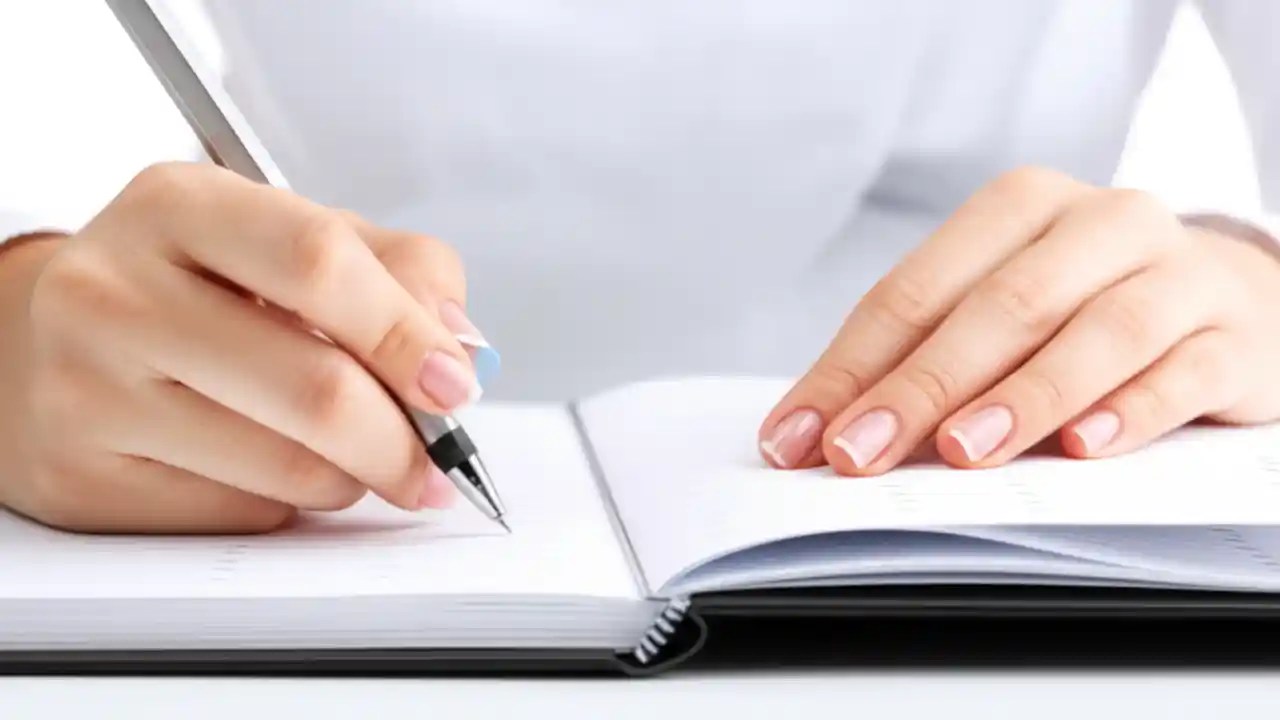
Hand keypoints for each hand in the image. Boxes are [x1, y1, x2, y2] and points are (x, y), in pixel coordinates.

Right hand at [0, 162, 492, 532]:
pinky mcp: (82, 479)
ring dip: (354, 475)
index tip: (455, 385)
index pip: (318, 264)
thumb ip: (397, 270)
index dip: (407, 334)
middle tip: (437, 459)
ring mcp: (86, 390)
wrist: (40, 339)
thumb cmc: (191, 284)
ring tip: (357, 455)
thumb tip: (459, 349)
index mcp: (178, 206)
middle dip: (403, 440)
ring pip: (286, 468)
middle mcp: (114, 292)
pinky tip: (276, 468)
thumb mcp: (290, 236)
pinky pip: (240, 514)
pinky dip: (291, 503)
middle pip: (314, 387)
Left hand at [759, 167, 1279, 474]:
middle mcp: (1100, 225)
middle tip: (860, 453)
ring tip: (964, 450)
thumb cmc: (1090, 306)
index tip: (798, 437)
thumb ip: (928, 356)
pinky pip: (1184, 371)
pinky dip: (1132, 409)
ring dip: (1023, 396)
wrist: (1239, 299)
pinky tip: (1084, 445)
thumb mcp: (1005, 310)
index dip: (850, 369)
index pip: (915, 292)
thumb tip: (829, 431)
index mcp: (1021, 208)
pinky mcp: (1236, 334)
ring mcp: (1177, 274)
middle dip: (920, 387)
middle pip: (999, 307)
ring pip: (1098, 332)